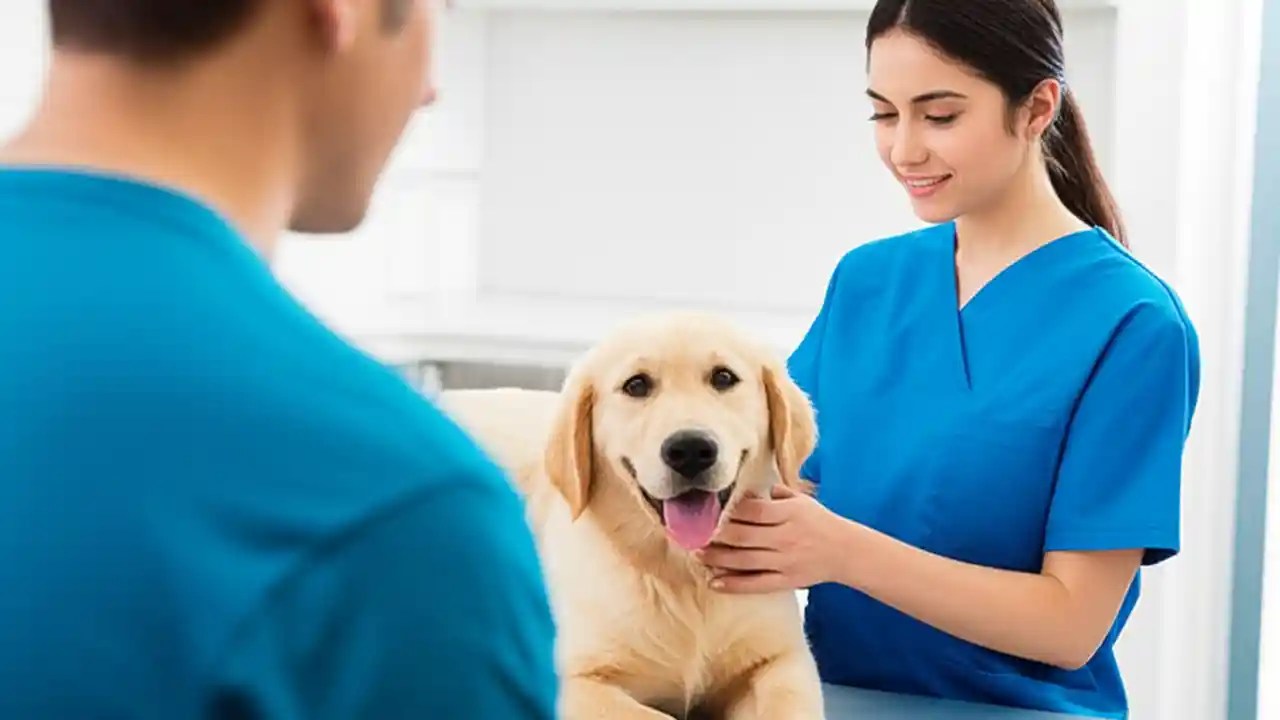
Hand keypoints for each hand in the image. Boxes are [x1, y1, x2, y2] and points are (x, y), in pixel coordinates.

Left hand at [695, 483, 849, 593]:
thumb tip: (748, 489)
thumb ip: (775, 493)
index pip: (753, 511)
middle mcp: (785, 537)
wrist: (846, 551)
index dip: (729, 511)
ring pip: (744, 560)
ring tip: (697, 554)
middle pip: (743, 535)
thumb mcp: (802, 500)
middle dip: (715, 534)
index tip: (708, 510)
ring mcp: (784, 561)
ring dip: (718, 558)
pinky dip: (734, 585)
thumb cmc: (818, 521)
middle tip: (693, 533)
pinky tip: (714, 582)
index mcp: (789, 514)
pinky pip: (756, 584)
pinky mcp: (786, 581)